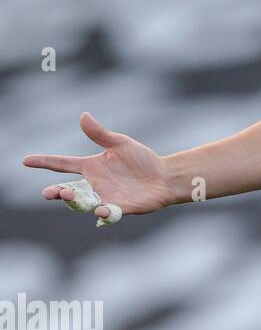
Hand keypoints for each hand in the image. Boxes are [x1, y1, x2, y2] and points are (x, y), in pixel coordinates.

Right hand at [22, 112, 174, 219]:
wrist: (165, 177)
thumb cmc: (142, 160)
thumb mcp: (120, 144)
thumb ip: (100, 134)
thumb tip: (83, 115)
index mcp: (91, 167)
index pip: (63, 164)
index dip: (44, 162)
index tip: (26, 160)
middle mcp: (94, 185)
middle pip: (68, 190)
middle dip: (56, 192)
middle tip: (49, 192)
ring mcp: (105, 197)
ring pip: (82, 204)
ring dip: (74, 201)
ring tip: (68, 195)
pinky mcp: (119, 208)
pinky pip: (107, 213)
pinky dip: (102, 213)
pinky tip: (101, 209)